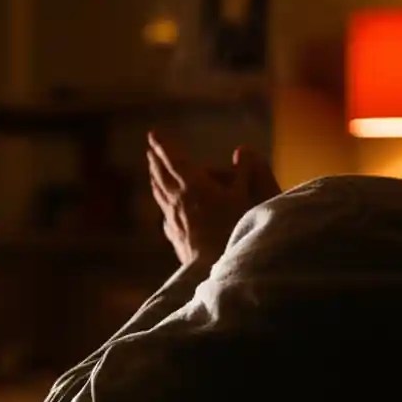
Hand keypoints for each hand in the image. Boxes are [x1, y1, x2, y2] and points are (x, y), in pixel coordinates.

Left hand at [147, 131, 279, 266]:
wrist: (216, 268)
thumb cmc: (236, 229)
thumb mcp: (250, 196)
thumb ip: (247, 171)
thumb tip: (241, 149)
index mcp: (193, 185)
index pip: (174, 159)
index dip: (164, 145)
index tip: (153, 133)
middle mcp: (177, 200)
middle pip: (162, 176)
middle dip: (157, 161)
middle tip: (151, 151)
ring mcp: (173, 219)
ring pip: (161, 195)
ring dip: (156, 180)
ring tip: (154, 175)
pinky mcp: (175, 236)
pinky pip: (166, 215)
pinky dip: (164, 205)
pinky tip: (165, 212)